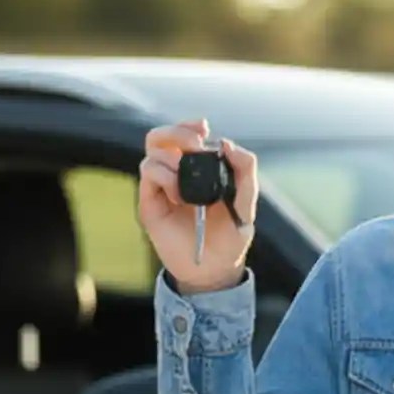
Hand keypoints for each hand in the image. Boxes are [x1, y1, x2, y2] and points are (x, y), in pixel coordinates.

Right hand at [138, 119, 258, 293]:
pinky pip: (147, 173)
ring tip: (186, 175)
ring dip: (171, 156)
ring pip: (152, 151)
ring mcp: (161, 187)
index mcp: (199, 169)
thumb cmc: (231, 235)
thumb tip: (225, 143)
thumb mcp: (246, 201)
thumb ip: (245, 170)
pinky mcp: (150, 203)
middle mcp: (176, 174)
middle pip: (160, 136)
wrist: (215, 268)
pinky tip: (179, 193)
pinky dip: (163, 175)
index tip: (202, 127)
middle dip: (176, 132)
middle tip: (194, 143)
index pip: (185, 135)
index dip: (189, 125)